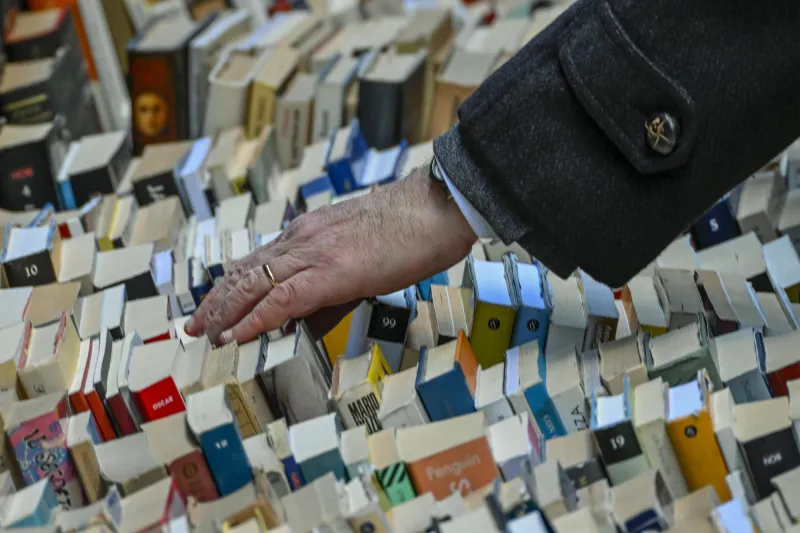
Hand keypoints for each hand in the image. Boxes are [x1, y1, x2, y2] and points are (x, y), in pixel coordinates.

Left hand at [184, 166, 477, 344]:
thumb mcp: (361, 258)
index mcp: (310, 233)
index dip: (232, 285)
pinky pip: (281, 297)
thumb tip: (309, 319)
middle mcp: (303, 239)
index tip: (217, 304)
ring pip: (253, 283)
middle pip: (246, 271)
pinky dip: (254, 318)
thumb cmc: (409, 231)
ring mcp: (313, 252)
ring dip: (225, 310)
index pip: (259, 261)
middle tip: (195, 323)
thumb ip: (332, 287)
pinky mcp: (329, 270)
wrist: (434, 209)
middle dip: (217, 300)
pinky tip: (237, 334)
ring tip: (205, 333)